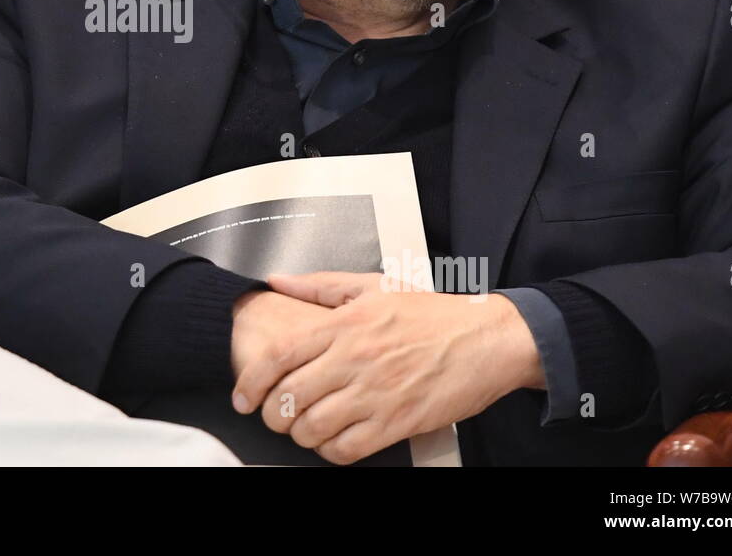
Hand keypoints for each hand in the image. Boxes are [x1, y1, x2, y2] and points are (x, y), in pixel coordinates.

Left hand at [234, 271, 543, 464]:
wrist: (489, 338)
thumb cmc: (434, 313)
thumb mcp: (373, 286)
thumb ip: (319, 285)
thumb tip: (278, 280)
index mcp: (346, 324)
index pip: (280, 355)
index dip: (252, 380)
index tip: (242, 397)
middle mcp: (356, 359)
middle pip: (290, 396)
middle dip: (272, 414)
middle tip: (274, 416)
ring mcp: (377, 392)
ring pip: (315, 427)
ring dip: (301, 434)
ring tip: (305, 428)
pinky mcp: (399, 421)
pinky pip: (349, 449)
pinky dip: (332, 451)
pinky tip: (334, 441)